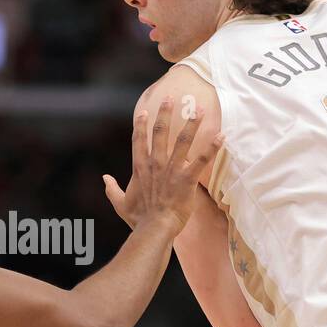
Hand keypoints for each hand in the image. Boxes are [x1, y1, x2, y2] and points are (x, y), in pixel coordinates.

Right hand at [103, 95, 218, 234]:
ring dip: (192, 124)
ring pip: (183, 141)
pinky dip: (212, 147)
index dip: (141, 125)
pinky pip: (202, 160)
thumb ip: (111, 190)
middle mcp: (155, 164)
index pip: (139, 141)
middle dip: (166, 113)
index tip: (144, 111)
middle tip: (171, 97)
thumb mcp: (120, 204)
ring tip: (200, 109)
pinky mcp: (187, 179)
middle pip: (160, 133)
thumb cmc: (138, 219)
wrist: (153, 229)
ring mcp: (171, 170)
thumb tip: (104, 179)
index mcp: (140, 168)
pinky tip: (222, 135)